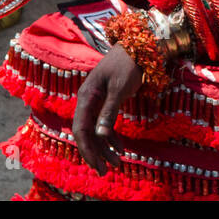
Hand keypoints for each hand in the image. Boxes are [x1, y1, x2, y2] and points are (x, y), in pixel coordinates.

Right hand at [72, 44, 141, 174]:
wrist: (137, 46)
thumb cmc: (127, 64)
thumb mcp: (119, 88)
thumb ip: (109, 111)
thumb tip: (101, 135)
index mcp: (87, 97)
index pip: (81, 128)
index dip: (87, 148)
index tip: (96, 164)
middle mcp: (88, 101)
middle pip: (87, 133)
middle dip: (95, 153)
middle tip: (105, 171)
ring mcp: (96, 102)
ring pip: (96, 131)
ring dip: (105, 148)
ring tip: (117, 164)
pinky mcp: (106, 103)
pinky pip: (104, 125)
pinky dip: (111, 138)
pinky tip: (121, 149)